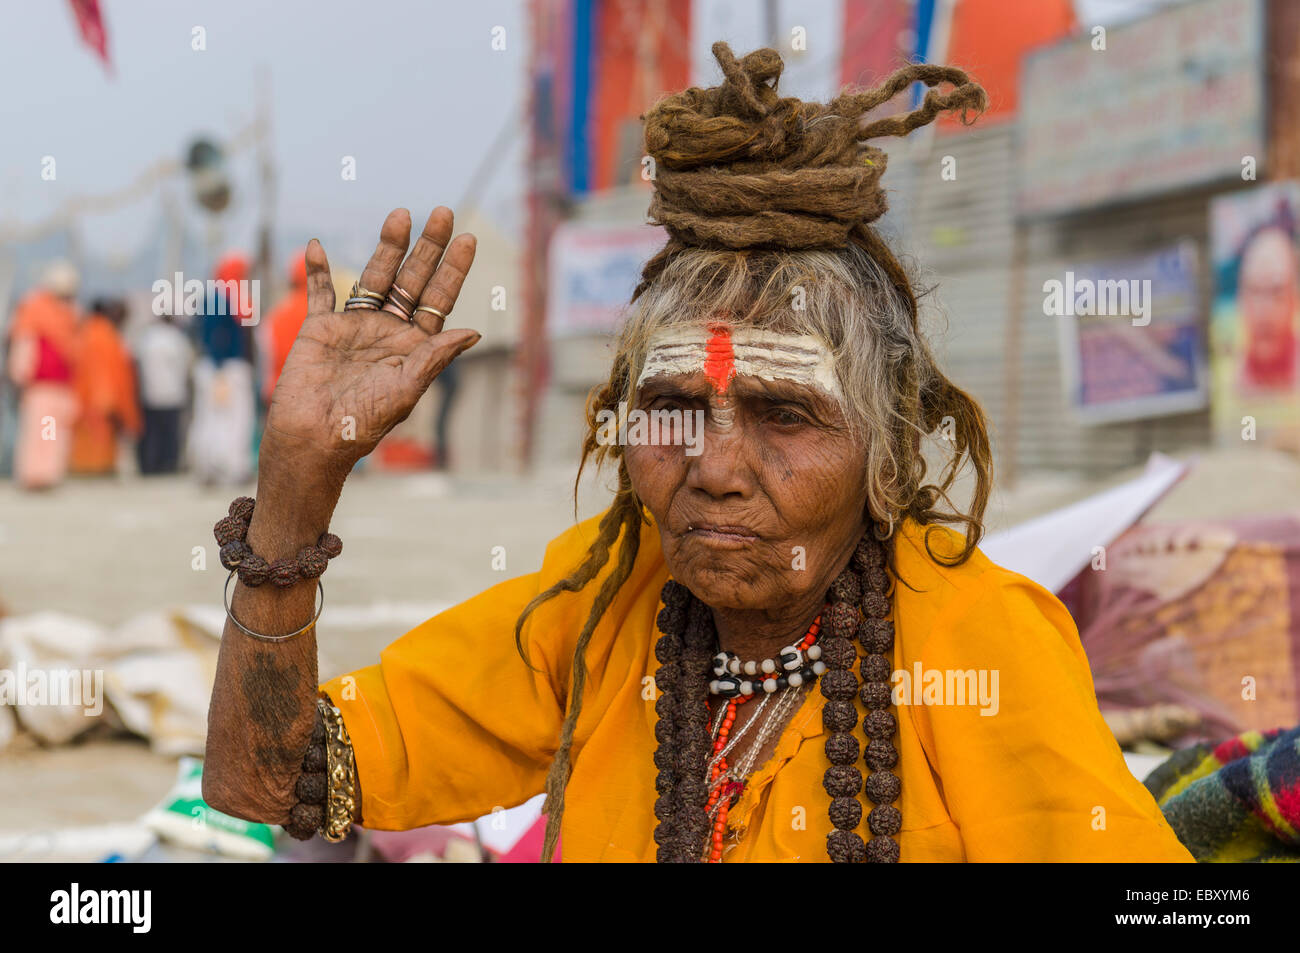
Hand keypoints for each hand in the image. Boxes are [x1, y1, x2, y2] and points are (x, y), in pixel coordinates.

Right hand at [262, 207, 479, 486]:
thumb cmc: (363, 423)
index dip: (453, 270)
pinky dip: (315, 271)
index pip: (439, 300)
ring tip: (401, 215)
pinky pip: (320, 293)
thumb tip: (473, 332)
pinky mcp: (320, 329)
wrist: (314, 439)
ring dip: (388, 246)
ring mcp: (355, 326)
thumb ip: (434, 357)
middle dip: (428, 247)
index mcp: (414, 346)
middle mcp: (388, 331)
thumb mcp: (407, 390)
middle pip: (413, 279)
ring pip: (375, 277)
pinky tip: (316, 246)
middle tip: (444, 213)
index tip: (468, 239)